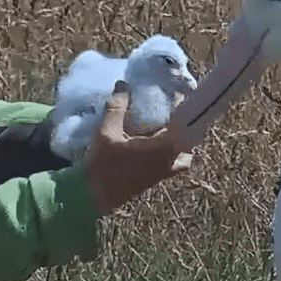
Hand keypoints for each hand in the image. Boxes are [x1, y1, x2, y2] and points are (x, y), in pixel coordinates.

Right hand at [84, 80, 192, 213]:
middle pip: (187, 138)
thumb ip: (116, 107)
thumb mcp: (106, 132)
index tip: (177, 93)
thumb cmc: (102, 164)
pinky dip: (171, 151)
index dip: (183, 106)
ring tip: (164, 126)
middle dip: (181, 123)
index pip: (184, 123)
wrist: (93, 196)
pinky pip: (174, 162)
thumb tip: (123, 84)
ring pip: (184, 152)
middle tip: (170, 107)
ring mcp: (165, 172)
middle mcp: (170, 160)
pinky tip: (154, 142)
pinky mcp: (157, 179)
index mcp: (163, 148)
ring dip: (178, 139)